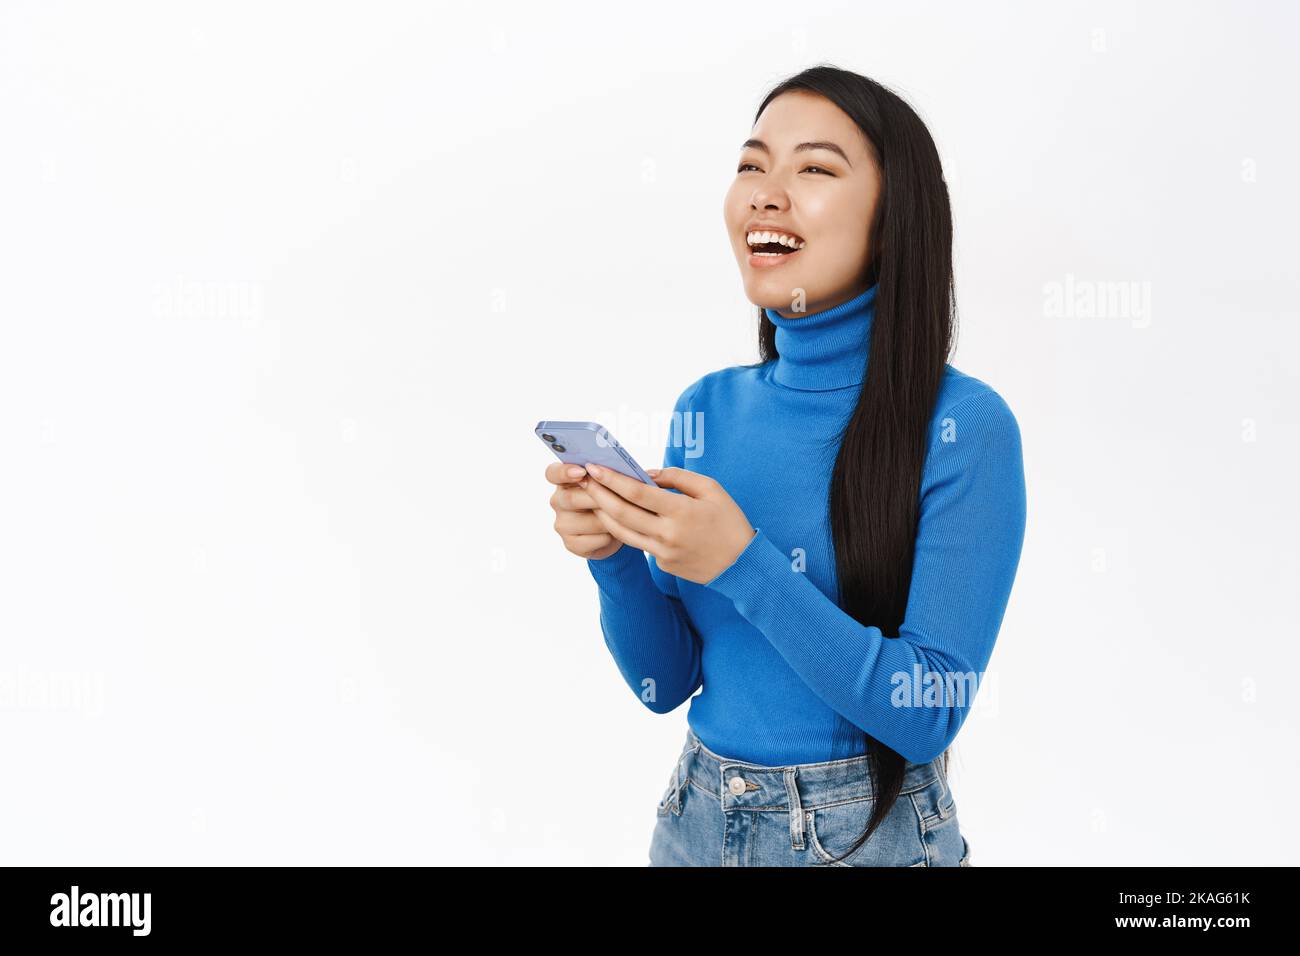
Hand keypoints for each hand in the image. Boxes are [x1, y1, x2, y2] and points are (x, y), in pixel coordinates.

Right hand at [544, 461, 622, 559]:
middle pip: (571, 498)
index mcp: (564, 480)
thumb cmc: (613, 498)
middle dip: (597, 497)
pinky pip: (596, 539)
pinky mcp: (571, 544)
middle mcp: (558, 501)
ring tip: (624, 516)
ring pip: (589, 521)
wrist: (617, 529)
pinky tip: (615, 532)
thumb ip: (604, 475)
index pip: (553, 473)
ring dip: (610, 519)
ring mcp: (562, 524)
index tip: (581, 472)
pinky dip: (610, 536)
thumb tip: (609, 471)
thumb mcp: (608, 483)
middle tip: (618, 496)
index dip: (564, 472)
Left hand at [579, 463, 756, 584]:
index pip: (636, 493)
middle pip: (622, 513)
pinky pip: (639, 544)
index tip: (594, 467)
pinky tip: (617, 516)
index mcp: (681, 512)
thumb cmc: (729, 521)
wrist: (742, 566)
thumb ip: (678, 477)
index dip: (612, 479)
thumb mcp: (711, 489)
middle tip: (584, 479)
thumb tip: (647, 474)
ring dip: (604, 514)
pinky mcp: (662, 565)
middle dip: (598, 494)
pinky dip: (626, 529)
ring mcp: (663, 553)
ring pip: (623, 532)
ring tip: (592, 497)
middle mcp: (667, 534)